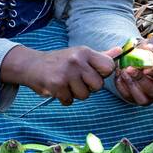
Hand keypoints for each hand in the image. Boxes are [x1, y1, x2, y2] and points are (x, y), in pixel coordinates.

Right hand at [3, 45, 117, 105]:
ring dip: (76, 94)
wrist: (32, 65)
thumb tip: (120, 51)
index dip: (103, 74)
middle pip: (98, 85)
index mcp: (85, 52)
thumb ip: (101, 56)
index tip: (93, 74)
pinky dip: (64, 99)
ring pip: (84, 95)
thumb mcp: (80, 54)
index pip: (109, 67)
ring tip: (66, 84)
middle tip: (77, 80)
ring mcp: (66, 73)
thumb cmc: (61, 61)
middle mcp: (77, 61)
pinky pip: (69, 101)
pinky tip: (58, 89)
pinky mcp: (56, 85)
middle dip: (89, 87)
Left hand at [110, 37, 152, 105]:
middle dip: (141, 80)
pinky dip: (122, 87)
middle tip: (130, 69)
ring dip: (131, 85)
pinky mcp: (137, 100)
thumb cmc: (151, 51)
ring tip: (123, 71)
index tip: (146, 69)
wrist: (140, 59)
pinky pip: (130, 98)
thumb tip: (148, 49)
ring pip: (143, 100)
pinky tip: (118, 75)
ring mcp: (151, 98)